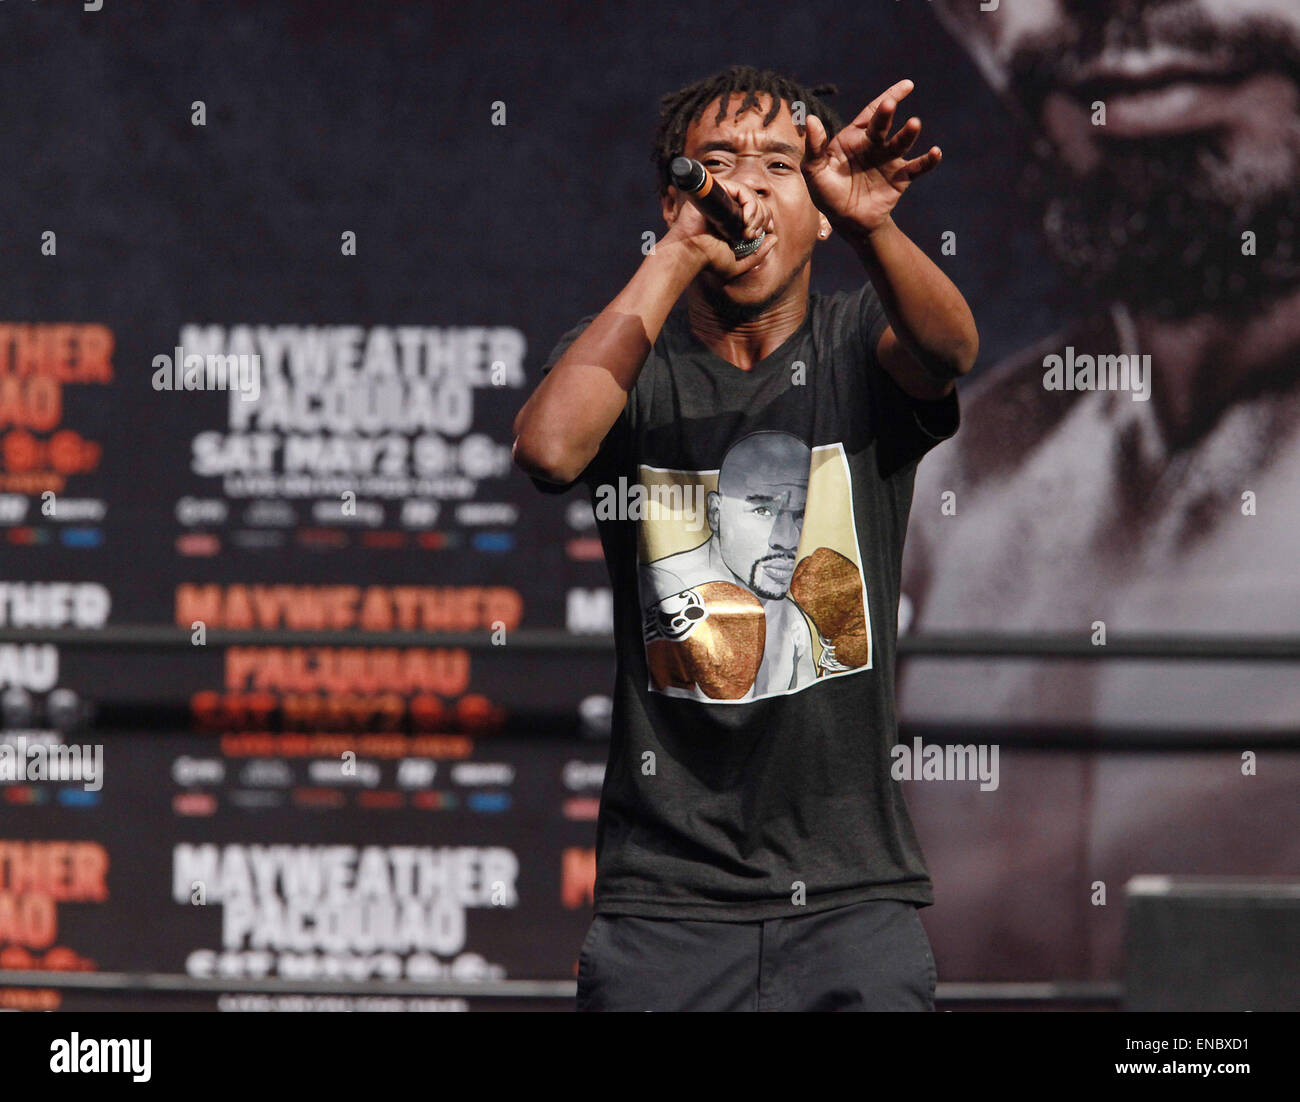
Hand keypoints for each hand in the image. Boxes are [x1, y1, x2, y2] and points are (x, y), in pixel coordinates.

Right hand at [661, 178, 778, 279]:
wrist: (691, 254)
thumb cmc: (709, 261)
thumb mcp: (739, 264)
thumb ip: (758, 254)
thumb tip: (774, 238)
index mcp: (732, 218)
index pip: (757, 209)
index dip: (765, 218)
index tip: (764, 233)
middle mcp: (727, 206)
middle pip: (756, 200)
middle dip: (762, 217)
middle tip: (753, 235)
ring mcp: (721, 197)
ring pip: (750, 193)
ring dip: (757, 212)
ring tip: (749, 231)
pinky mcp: (715, 190)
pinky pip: (740, 188)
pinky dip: (749, 203)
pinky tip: (746, 220)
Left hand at [801, 78, 941, 234]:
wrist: (848, 223)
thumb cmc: (828, 194)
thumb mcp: (815, 172)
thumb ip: (814, 147)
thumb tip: (811, 119)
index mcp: (855, 138)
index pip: (871, 113)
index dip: (886, 98)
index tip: (906, 85)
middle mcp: (875, 145)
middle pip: (882, 125)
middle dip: (887, 113)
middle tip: (890, 104)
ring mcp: (889, 160)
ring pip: (900, 143)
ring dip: (908, 134)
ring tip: (915, 124)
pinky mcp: (900, 179)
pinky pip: (916, 168)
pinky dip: (927, 161)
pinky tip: (936, 153)